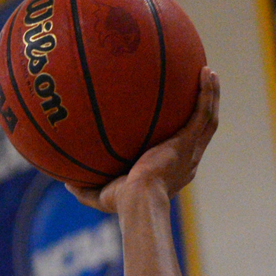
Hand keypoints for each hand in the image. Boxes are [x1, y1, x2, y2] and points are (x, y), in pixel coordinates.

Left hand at [70, 67, 219, 212]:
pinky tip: (206, 71)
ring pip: (208, 118)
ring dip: (211, 95)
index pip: (180, 148)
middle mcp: (187, 160)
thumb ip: (85, 188)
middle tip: (197, 88)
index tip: (173, 118)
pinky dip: (208, 92)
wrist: (138, 201)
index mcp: (171, 170)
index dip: (180, 133)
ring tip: (208, 72)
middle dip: (201, 109)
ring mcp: (191, 150)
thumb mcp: (99, 195)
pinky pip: (203, 112)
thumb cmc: (121, 204)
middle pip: (200, 130)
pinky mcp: (189, 142)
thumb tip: (64, 182)